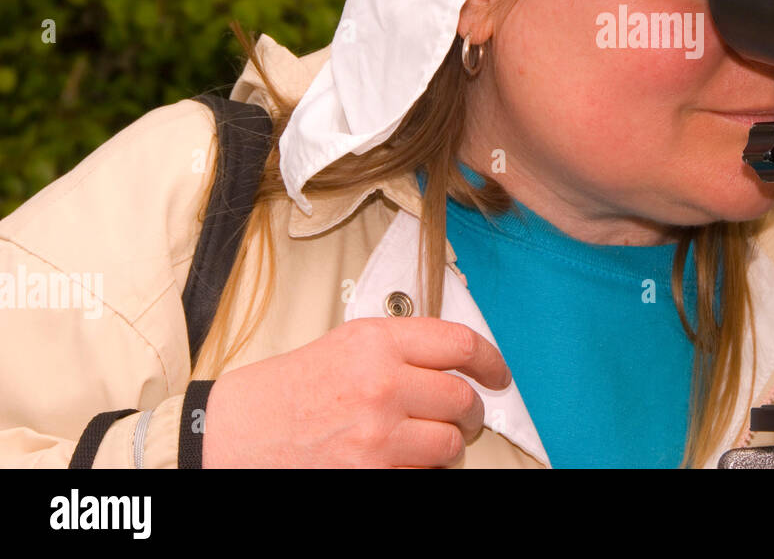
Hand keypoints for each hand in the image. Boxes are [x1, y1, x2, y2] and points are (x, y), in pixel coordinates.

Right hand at [201, 317, 511, 466]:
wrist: (234, 434)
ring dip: (448, 445)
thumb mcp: (346, 345)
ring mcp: (378, 434)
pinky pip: (425, 474)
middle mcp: (382, 383)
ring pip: (451, 443)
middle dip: (470, 411)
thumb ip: (400, 347)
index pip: (461, 344)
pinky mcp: (372, 473)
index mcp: (376, 341)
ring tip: (428, 441)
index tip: (498, 374)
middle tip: (464, 415)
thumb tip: (453, 360)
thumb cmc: (285, 391)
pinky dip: (423, 470)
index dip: (491, 361)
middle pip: (463, 398)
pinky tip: (402, 460)